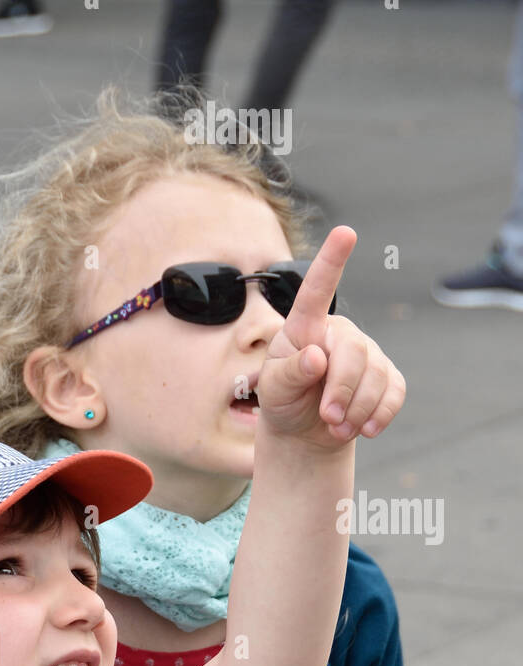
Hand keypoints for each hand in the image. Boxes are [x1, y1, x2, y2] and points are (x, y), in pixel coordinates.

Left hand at [257, 226, 406, 450]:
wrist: (304, 430)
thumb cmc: (284, 399)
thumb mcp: (273, 389)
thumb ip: (289, 373)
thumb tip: (317, 358)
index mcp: (306, 327)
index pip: (317, 292)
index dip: (331, 262)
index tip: (345, 232)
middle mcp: (340, 333)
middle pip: (354, 353)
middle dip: (340, 391)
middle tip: (327, 419)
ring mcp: (368, 353)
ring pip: (376, 377)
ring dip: (356, 411)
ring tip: (336, 428)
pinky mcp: (387, 377)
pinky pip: (394, 393)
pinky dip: (379, 415)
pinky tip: (366, 429)